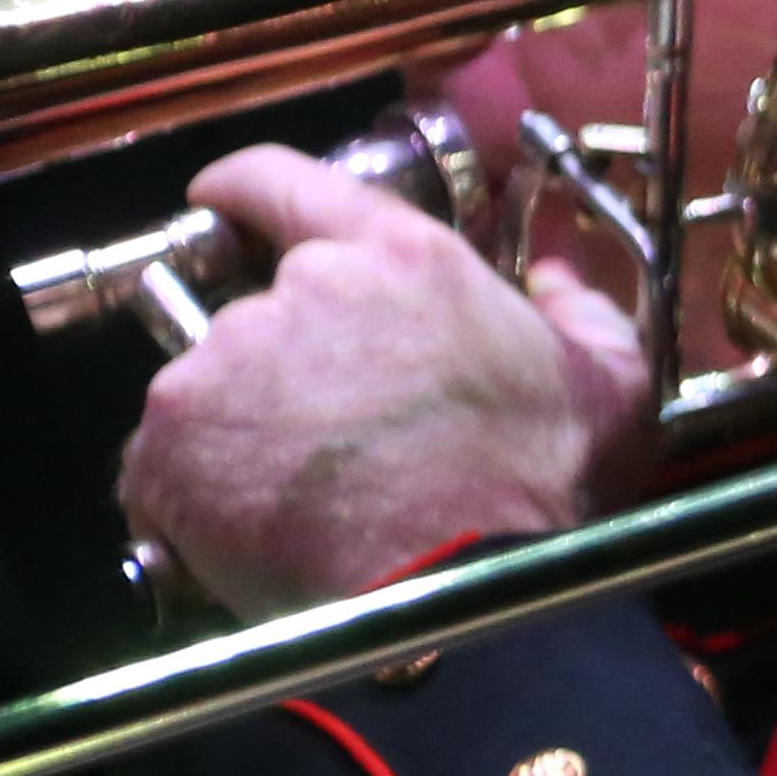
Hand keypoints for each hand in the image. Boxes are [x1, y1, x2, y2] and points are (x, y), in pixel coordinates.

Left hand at [116, 149, 650, 616]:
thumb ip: (583, 312)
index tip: (228, 208)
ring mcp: (221, 367)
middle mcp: (298, 292)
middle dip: (282, 358)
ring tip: (305, 495)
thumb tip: (558, 283)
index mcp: (398, 257)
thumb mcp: (613, 386)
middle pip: (253, 305)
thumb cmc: (540, 492)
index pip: (279, 180)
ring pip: (210, 386)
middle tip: (332, 426)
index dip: (243, 191)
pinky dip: (197, 492)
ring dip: (242, 428)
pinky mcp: (171, 446)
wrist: (461, 595)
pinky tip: (260, 529)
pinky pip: (163, 463)